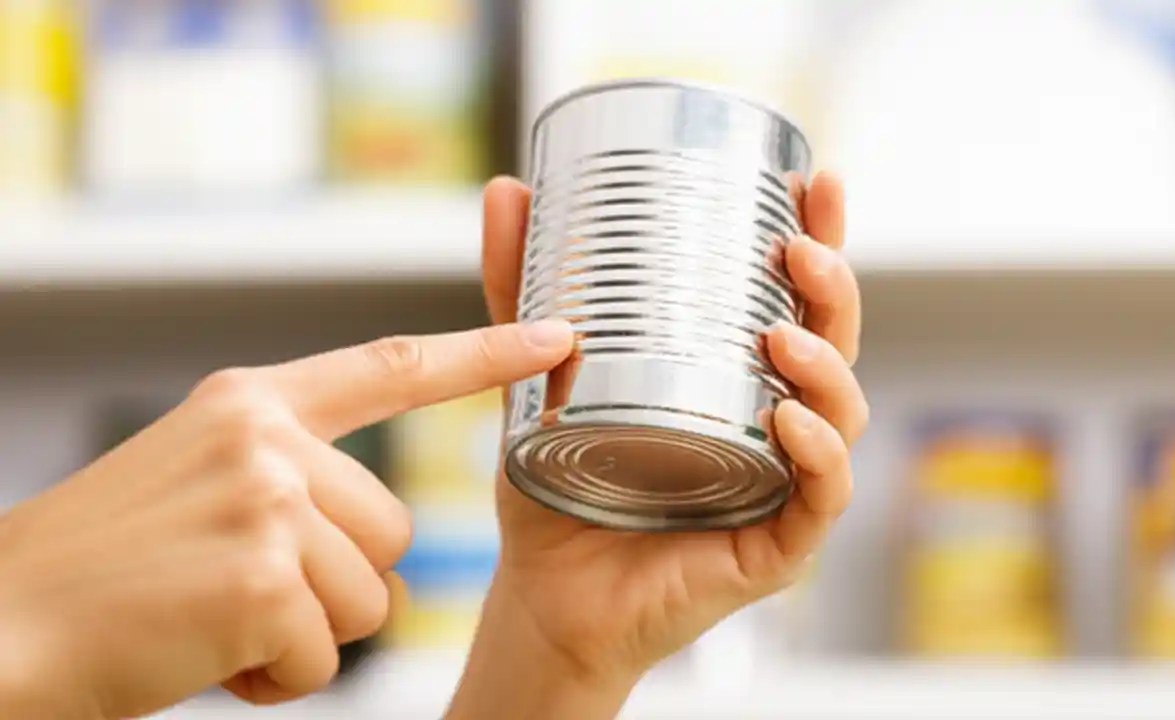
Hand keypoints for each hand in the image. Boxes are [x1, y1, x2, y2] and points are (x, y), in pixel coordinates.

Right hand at [0, 322, 573, 718]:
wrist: (4, 624)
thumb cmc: (106, 564)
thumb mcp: (197, 471)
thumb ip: (287, 466)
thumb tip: (373, 523)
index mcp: (255, 402)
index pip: (394, 365)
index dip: (485, 352)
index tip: (557, 335)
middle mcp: (268, 438)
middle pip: (393, 531)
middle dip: (335, 583)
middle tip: (236, 589)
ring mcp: (267, 503)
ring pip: (372, 598)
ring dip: (306, 634)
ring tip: (216, 620)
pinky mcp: (264, 579)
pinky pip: (327, 657)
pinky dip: (276, 680)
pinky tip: (208, 655)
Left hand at [448, 173, 866, 717]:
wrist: (545, 595)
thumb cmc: (557, 487)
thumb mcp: (538, 379)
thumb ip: (521, 294)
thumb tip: (505, 190)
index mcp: (735, 380)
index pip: (796, 300)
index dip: (821, 240)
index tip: (816, 183)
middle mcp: (773, 424)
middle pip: (835, 344)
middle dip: (834, 288)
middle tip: (798, 248)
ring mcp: (781, 484)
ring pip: (843, 416)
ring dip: (826, 367)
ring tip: (782, 333)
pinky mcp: (776, 545)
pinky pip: (820, 497)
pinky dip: (816, 455)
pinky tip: (788, 420)